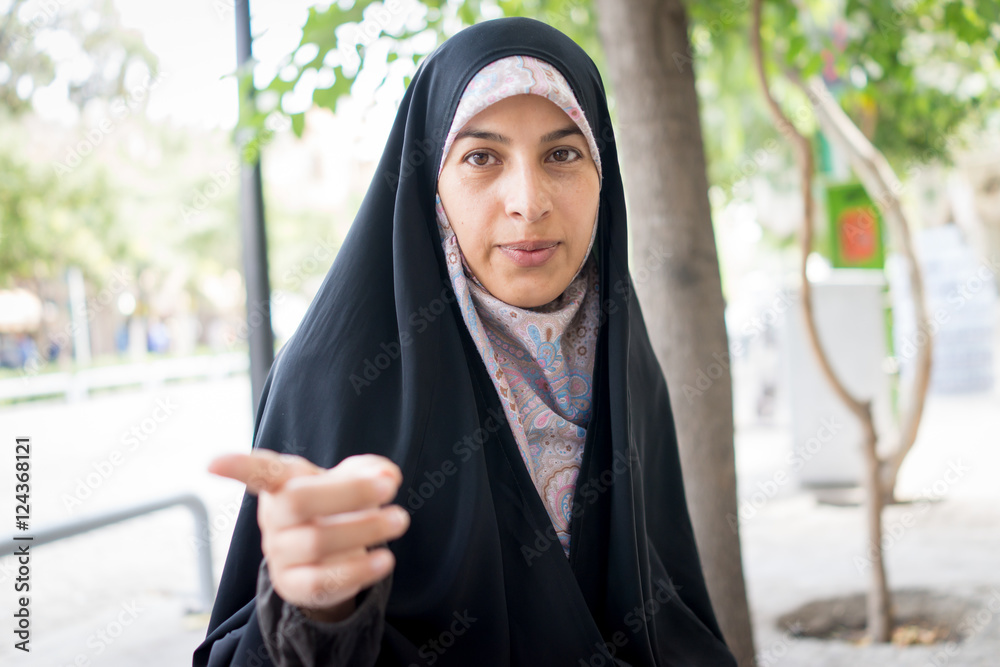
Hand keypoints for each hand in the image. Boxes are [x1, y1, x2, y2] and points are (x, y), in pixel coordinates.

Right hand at [208, 450, 409, 621]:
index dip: (236, 467)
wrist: (333, 557)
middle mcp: (274, 517)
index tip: (212, 464)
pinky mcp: (294, 585)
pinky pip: (322, 581)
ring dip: (364, 529)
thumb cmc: (338, 506)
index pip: (258, 472)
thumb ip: (371, 471)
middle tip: (388, 490)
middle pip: (298, 500)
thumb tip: (385, 476)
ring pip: (315, 541)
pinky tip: (386, 559)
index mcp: (283, 483)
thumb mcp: (354, 480)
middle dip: (348, 492)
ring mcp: (279, 553)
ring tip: (398, 520)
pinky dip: (359, 570)